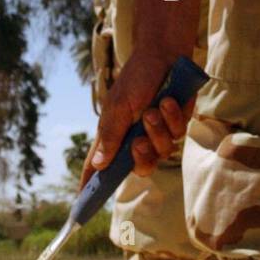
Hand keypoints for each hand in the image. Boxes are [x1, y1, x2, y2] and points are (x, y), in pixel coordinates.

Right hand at [79, 49, 195, 188]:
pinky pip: (178, 134)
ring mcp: (158, 131)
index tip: (81, 206)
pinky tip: (168, 100)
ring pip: (162, 152)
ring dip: (158, 130)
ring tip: (155, 107)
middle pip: (140, 167)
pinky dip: (172, 118)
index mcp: (115, 134)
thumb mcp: (119, 106)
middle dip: (142, 156)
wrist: (166, 53)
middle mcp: (135, 136)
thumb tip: (98, 164)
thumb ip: (110, 136)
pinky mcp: (177, 123)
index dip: (91, 186)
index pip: (100, 167)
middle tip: (138, 140)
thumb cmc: (137, 76)